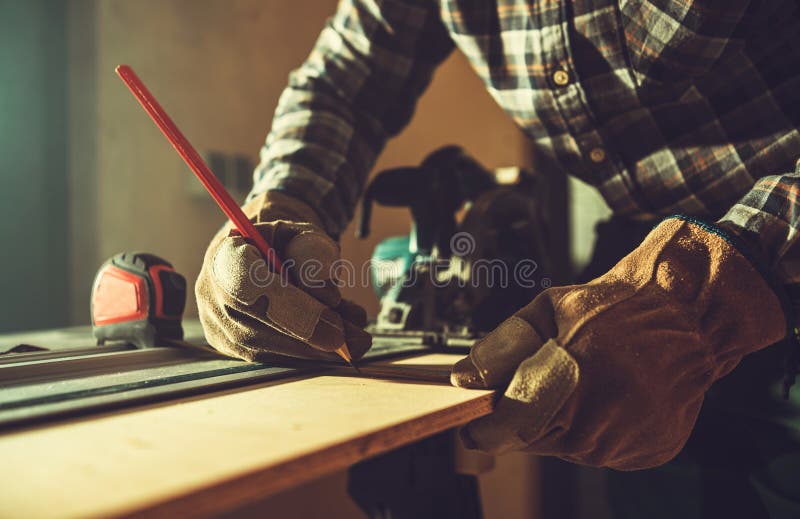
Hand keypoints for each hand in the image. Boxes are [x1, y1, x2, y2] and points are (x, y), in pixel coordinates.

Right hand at [196, 191, 371, 360]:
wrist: (269, 254)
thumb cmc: (288, 243)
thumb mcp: (305, 233)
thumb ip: (313, 252)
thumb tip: (325, 293)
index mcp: (224, 255)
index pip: (244, 280)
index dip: (287, 299)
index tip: (332, 306)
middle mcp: (212, 295)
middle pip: (257, 323)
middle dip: (313, 333)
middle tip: (358, 338)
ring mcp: (219, 327)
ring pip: (268, 348)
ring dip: (317, 349)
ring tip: (358, 338)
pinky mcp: (236, 350)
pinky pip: (273, 359)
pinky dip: (309, 353)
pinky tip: (340, 342)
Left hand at [451, 217, 786, 469]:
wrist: (687, 317)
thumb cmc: (612, 308)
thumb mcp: (546, 312)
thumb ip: (500, 349)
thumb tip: (464, 378)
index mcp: (566, 384)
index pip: (506, 429)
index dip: (484, 429)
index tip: (476, 424)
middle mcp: (595, 423)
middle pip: (533, 440)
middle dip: (526, 417)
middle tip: (544, 381)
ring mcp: (624, 442)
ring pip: (568, 446)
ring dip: (562, 422)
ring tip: (586, 380)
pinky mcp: (647, 451)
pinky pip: (602, 449)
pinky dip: (595, 428)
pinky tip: (609, 395)